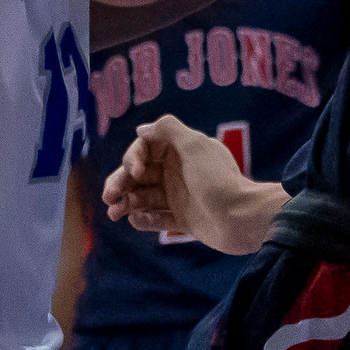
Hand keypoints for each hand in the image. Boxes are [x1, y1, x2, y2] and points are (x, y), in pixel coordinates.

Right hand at [101, 114, 279, 254]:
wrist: (241, 217)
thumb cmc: (217, 179)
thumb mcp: (194, 145)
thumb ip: (167, 130)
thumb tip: (141, 129)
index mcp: (181, 151)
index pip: (145, 150)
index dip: (133, 159)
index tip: (134, 171)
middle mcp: (178, 172)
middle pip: (141, 174)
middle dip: (122, 183)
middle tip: (108, 196)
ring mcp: (181, 197)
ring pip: (146, 197)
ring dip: (127, 202)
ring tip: (114, 213)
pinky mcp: (184, 220)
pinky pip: (158, 218)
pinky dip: (145, 219)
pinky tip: (134, 220)